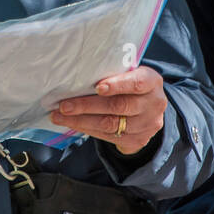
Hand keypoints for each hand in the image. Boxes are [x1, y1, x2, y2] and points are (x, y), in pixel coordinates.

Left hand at [50, 65, 166, 155]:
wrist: (149, 110)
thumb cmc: (131, 85)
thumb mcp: (131, 73)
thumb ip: (114, 73)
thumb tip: (79, 74)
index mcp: (152, 82)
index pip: (137, 83)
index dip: (117, 85)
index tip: (97, 87)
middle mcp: (153, 104)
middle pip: (119, 106)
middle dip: (87, 106)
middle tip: (64, 105)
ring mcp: (147, 125)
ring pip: (110, 124)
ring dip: (81, 120)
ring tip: (60, 116)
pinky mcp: (137, 141)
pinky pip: (108, 136)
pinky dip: (87, 129)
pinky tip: (72, 124)